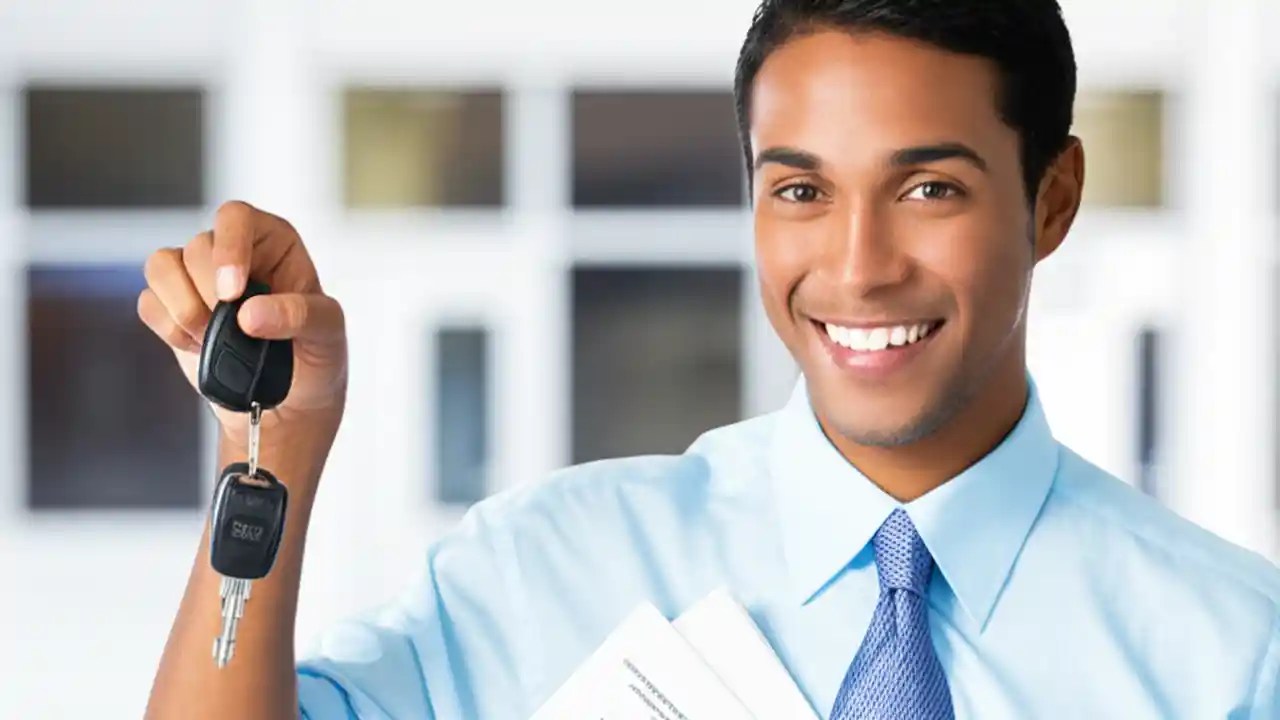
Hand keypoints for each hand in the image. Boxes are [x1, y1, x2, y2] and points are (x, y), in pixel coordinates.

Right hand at [138, 200, 347, 454]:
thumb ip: (298, 316)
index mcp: (274, 241)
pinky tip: (198, 346)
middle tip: (236, 330)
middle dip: (210, 296)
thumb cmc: (317, 353)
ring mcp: (198, 277)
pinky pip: (149, 303)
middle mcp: (233, 250)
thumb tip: (248, 314)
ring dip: (183, 310)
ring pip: (161, 266)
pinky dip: (169, 329)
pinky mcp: (174, 307)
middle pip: (197, 248)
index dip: (228, 249)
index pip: (236, 217)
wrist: (293, 398)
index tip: (233, 293)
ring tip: (215, 338)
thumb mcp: (327, 332)